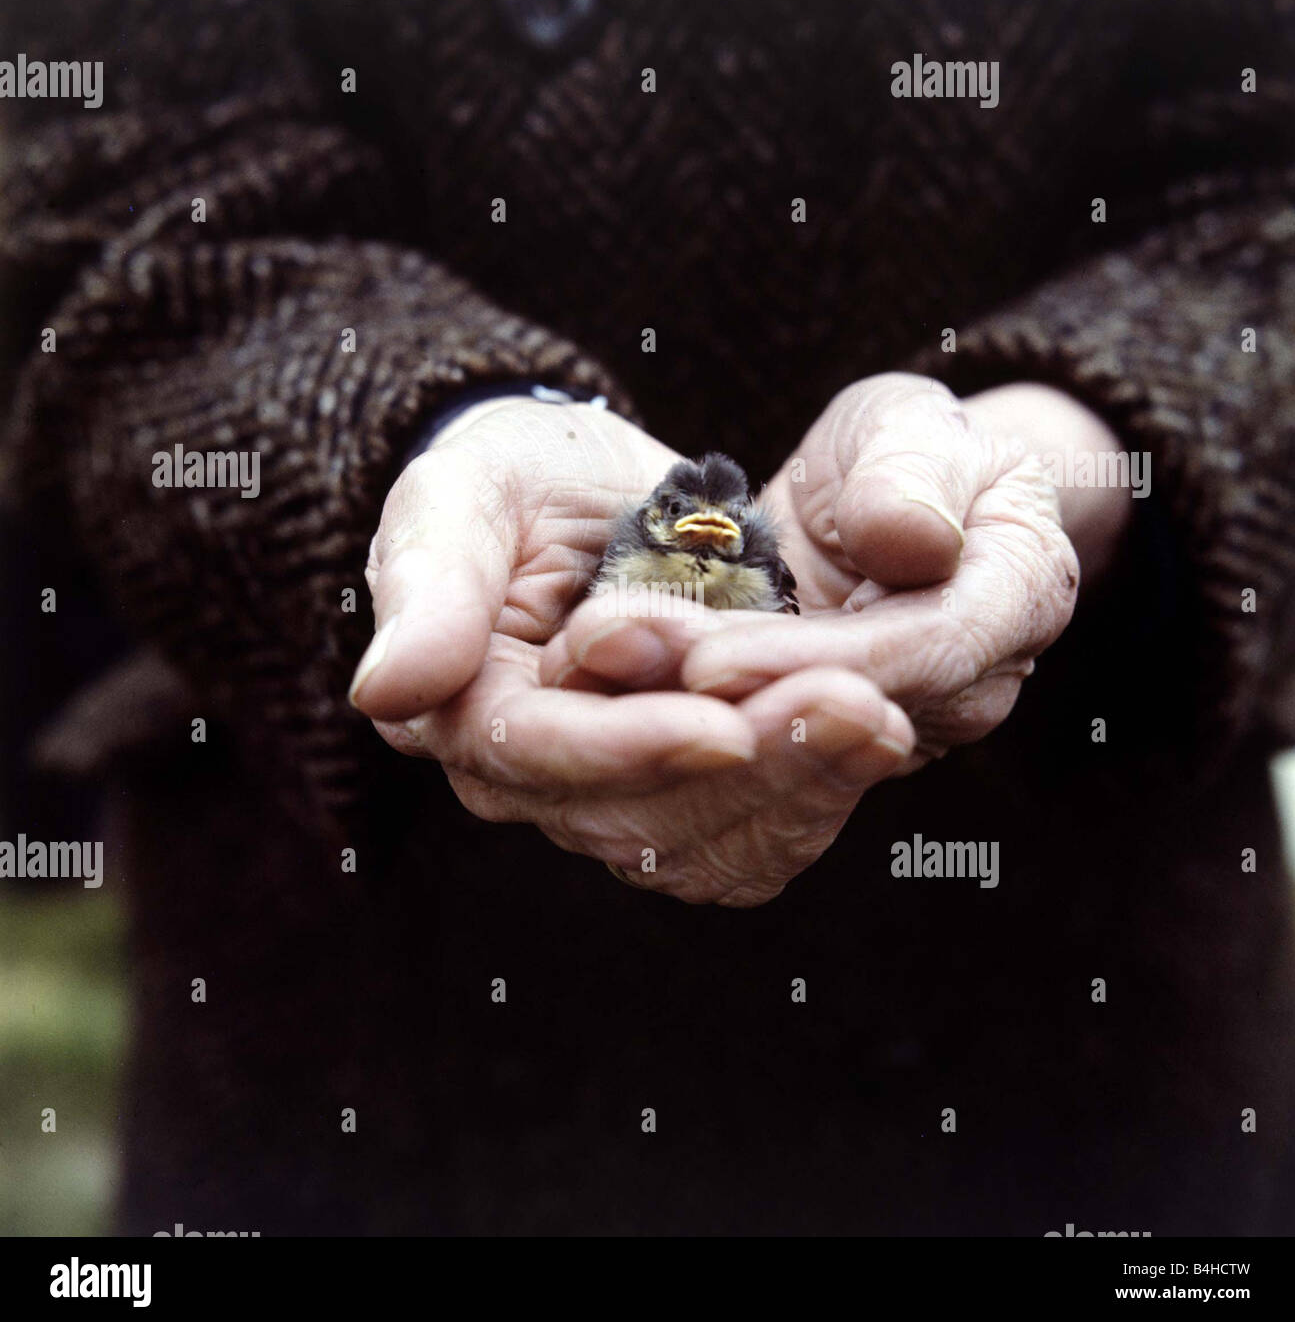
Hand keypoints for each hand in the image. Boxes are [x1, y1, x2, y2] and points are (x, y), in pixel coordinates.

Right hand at [349, 397, 914, 906]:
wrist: (593, 491)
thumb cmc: (520, 475)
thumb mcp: (465, 491)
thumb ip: (430, 581)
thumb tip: (388, 689)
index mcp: (463, 706)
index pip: (537, 753)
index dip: (628, 747)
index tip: (720, 726)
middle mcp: (532, 778)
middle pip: (635, 816)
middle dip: (747, 769)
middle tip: (854, 709)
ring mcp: (610, 798)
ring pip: (702, 845)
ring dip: (797, 789)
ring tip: (879, 720)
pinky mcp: (682, 801)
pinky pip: (747, 842)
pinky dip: (813, 802)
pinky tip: (870, 744)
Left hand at [546, 375, 1119, 771]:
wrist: (889, 504)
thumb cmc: (909, 452)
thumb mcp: (919, 423)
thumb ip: (915, 472)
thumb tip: (908, 538)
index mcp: (1013, 598)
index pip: (919, 656)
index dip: (809, 664)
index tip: (709, 658)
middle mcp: (961, 693)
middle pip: (842, 739)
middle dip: (724, 715)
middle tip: (617, 666)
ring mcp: (889, 738)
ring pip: (784, 800)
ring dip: (678, 757)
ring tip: (593, 680)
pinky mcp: (819, 763)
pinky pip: (746, 816)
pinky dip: (665, 783)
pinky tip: (595, 724)